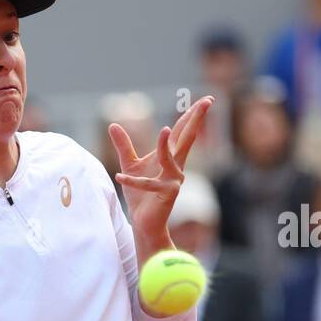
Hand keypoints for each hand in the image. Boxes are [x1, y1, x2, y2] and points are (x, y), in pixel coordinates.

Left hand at [110, 96, 212, 244]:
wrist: (142, 221)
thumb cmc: (139, 194)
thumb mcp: (129, 165)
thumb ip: (123, 145)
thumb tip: (112, 124)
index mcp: (170, 157)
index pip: (182, 131)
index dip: (191, 115)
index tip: (205, 99)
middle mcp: (176, 166)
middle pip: (187, 138)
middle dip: (196, 120)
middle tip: (207, 101)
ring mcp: (173, 180)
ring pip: (170, 159)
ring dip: (167, 146)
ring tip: (165, 130)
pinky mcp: (166, 194)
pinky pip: (147, 184)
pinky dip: (132, 181)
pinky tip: (119, 176)